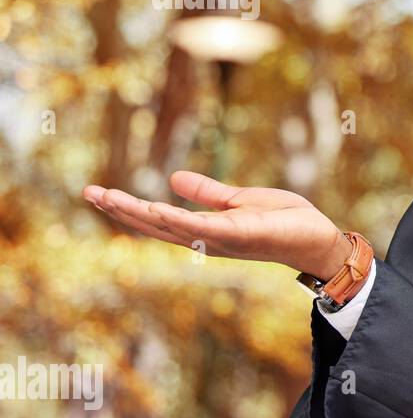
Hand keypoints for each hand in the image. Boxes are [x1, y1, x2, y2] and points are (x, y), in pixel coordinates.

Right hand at [83, 171, 351, 280]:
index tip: (98, 192)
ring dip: (139, 213)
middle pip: (155, 225)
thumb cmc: (284, 222)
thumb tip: (172, 178)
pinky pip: (204, 226)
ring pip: (172, 226)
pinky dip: (179, 218)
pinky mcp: (241, 233)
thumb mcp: (240, 201)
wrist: (318, 239)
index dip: (127, 207)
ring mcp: (222, 238)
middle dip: (121, 210)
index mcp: (204, 230)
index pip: (157, 219)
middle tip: (88, 192)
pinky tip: (155, 206)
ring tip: (109, 197)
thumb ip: (208, 194)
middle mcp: (206, 238)